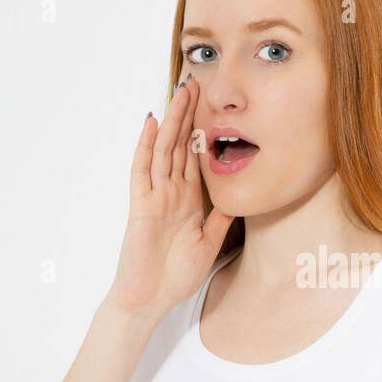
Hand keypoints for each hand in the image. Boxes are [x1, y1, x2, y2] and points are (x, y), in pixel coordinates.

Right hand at [105, 75, 233, 315]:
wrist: (150, 299)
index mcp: (188, 199)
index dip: (205, 129)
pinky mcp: (141, 204)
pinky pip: (142, 170)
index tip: (215, 103)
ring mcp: (154, 195)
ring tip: (179, 90)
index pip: (197, 155)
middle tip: (196, 82)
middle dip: (189, 113)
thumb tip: (241, 195)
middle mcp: (171, 191)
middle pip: (180, 144)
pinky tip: (151, 122)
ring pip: (164, 148)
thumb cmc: (175, 275)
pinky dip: (145, 145)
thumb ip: (222, 217)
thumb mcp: (210, 241)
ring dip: (172, 119)